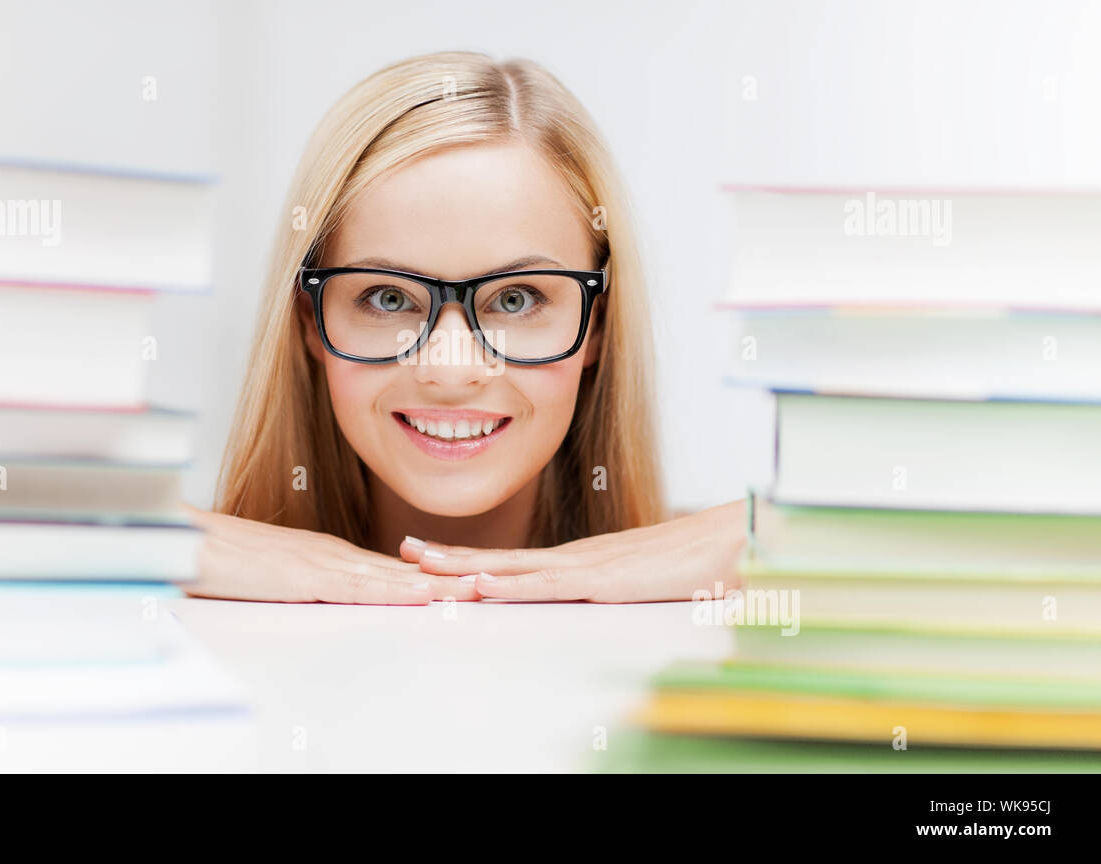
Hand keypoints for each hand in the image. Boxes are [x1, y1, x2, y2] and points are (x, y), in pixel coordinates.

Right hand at [178, 504, 482, 604]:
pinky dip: (394, 592)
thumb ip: (294, 586)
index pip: (386, 569)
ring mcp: (320, 563)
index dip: (426, 576)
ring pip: (390, 577)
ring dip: (435, 585)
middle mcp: (330, 555)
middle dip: (445, 578)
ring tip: (475, 590)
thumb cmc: (215, 560)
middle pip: (399, 570)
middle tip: (489, 583)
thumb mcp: (266, 579)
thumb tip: (314, 600)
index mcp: (323, 556)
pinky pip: (359, 587)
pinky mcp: (305, 577)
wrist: (181, 540)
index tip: (460, 581)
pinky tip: (420, 596)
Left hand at [399, 500, 745, 602]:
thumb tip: (609, 599)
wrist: (740, 541)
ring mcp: (588, 567)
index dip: (472, 559)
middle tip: (401, 551)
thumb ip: (625, 591)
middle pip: (502, 559)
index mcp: (584, 562)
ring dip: (464, 568)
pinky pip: (548, 586)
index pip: (516, 563)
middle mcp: (577, 560)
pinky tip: (480, 586)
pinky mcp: (605, 581)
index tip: (432, 557)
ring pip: (513, 570)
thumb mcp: (651, 585)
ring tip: (419, 567)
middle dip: (450, 556)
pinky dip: (510, 586)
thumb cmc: (702, 563)